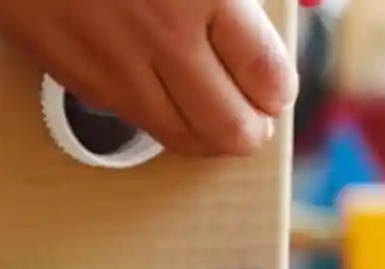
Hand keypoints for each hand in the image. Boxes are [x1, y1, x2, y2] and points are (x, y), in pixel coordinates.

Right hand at [0, 0, 297, 156]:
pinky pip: (134, 120)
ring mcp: (119, 63)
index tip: (274, 90)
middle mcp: (165, 36)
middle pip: (232, 126)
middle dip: (252, 130)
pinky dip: (159, 121)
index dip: (278, 93)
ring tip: (217, 124)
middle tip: (255, 121)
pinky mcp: (79, 77)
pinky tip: (166, 102)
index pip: (268, 76)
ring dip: (209, 139)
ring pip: (182, 137)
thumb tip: (305, 6)